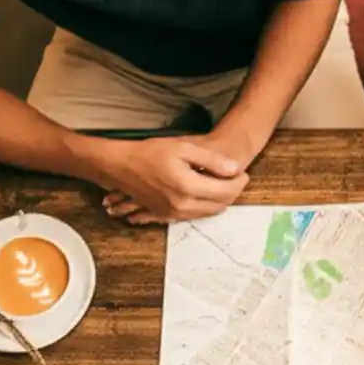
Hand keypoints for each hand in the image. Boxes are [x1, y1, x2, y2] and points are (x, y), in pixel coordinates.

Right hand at [87, 136, 248, 223]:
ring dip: (221, 201)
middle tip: (237, 179)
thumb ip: (211, 160)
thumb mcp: (183, 148)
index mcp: (188, 187)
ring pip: (208, 213)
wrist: (120, 167)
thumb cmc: (150, 153)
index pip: (226, 191)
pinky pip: (194, 216)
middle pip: (220, 205)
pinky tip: (208, 195)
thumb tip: (234, 169)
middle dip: (233, 192)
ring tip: (224, 185)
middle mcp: (182, 205)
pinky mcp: (166, 216)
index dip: (239, 182)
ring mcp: (173, 213)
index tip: (242, 173)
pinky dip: (206, 207)